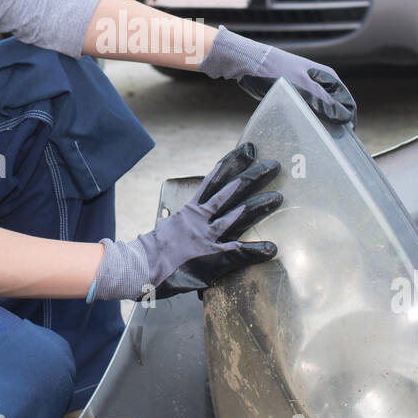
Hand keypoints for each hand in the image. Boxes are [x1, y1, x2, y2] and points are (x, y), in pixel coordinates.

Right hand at [87, 141, 281, 302]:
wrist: (139, 267)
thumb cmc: (155, 252)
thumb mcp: (174, 227)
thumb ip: (191, 221)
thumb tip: (201, 217)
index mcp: (192, 210)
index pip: (215, 180)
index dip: (232, 163)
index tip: (248, 150)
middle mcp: (200, 218)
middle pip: (231, 192)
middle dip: (253, 177)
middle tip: (273, 164)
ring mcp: (206, 237)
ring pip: (237, 216)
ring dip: (259, 206)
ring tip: (279, 197)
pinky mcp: (211, 258)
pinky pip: (237, 252)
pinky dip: (255, 250)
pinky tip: (271, 248)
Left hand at [199, 25, 357, 126]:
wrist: (251, 64)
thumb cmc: (276, 72)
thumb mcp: (303, 88)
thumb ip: (324, 103)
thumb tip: (345, 117)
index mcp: (328, 78)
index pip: (348, 103)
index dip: (349, 120)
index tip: (344, 138)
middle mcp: (321, 84)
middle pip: (336, 108)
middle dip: (335, 124)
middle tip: (329, 142)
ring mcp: (308, 89)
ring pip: (321, 111)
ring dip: (321, 123)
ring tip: (316, 138)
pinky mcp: (296, 95)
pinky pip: (307, 111)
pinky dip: (308, 121)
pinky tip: (303, 131)